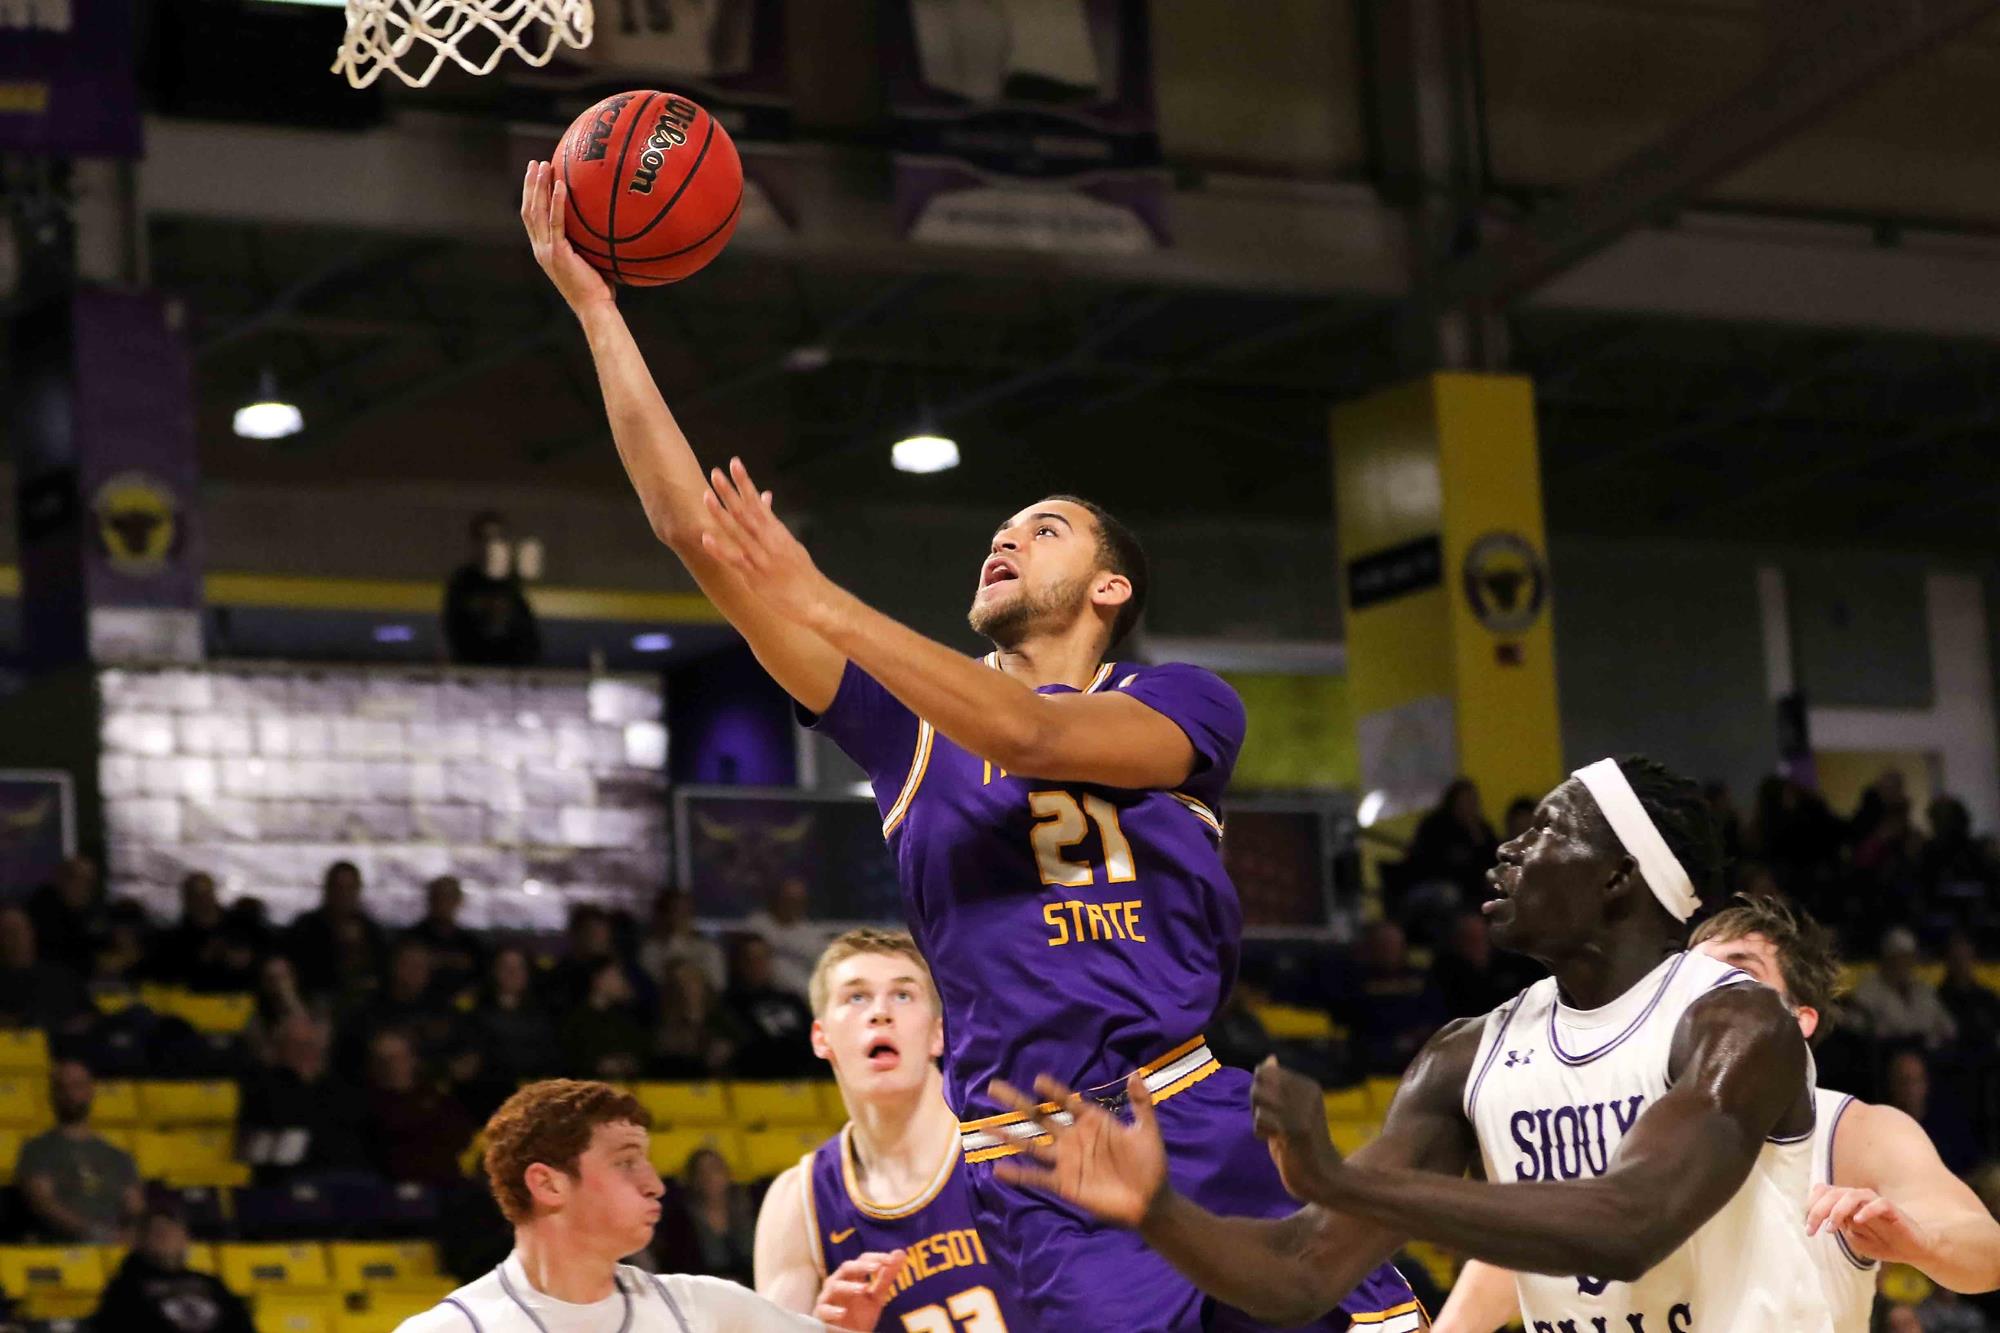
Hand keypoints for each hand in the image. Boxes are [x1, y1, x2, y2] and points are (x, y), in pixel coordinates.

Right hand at [520, 159, 613, 312]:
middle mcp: (540, 249)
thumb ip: (589, 242)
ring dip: (538, 187)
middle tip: (535, 164)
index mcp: (544, 250)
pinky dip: (556, 201)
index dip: (531, 196)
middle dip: (530, 185)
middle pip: (528, 210)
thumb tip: (606, 222)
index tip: (535, 176)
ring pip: (536, 212)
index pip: (532, 218)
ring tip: (543, 166)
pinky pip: (556, 222)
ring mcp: (546, 250)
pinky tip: (561, 184)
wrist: (595, 308)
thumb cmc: (598, 288)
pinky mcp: (557, 253)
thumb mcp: (590, 260)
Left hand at [700, 458, 839, 626]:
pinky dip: (720, 548)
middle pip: (746, 511)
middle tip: (716, 473)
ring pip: (738, 532)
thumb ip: (773, 522)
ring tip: (706, 496)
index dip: (745, 482)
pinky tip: (706, 537)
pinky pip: (734, 560)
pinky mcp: (754, 576)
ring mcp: (761, 558)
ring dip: (721, 514)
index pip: (758, 501)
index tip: (734, 464)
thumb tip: (765, 499)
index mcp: (777, 531)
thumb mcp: (789, 542)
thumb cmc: (800, 572)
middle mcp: (769, 541)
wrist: (813, 599)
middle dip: (730, 492)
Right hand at [812, 1250, 906, 1329]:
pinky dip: (832, 1310)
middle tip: (877, 1267)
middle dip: (861, 1266)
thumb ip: (886, 1277)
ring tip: (864, 1289)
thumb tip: (900, 1252)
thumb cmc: (859, 1315)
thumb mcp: (876, 1297)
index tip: (891, 1259)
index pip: (862, 1260)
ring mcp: (828, 1298)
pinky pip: (823, 1309)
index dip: (876, 1257)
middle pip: (847, 1268)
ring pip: (834, 1286)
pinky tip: (843, 1313)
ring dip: (849, 1286)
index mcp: (852, 1277)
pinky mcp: (821, 1314)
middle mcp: (838, 1283)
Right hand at [987, 1071, 1168, 1228]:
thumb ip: (1141, 1103)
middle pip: (1039, 1116)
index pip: (1066, 1101)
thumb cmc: (1150, 1163)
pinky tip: (999, 1169)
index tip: (1038, 1080)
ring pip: (1031, 1145)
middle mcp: (1073, 1138)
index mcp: (1091, 1121)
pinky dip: (1018, 1175)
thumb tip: (1133, 1074)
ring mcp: (1066, 1161)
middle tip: (993, 1086)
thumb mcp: (1148, 1130)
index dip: (1053, 1090)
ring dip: (1008, 1136)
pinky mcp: (1064, 1184)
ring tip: (984, 1126)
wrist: (1151, 1201)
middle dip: (1016, 1102)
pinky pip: (1036, 1177)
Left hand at [1251, 1056, 1341, 1202]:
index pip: (1265, 1071)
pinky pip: (1260, 1119)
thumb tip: (1269, 1058)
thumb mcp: (1290, 1110)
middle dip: (1256, 1103)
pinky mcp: (1295, 1130)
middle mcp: (1308, 1093)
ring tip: (1275, 1133)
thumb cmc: (1301, 1145)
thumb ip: (1277, 1085)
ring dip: (1259, 1119)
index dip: (1260, 1091)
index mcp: (1309, 1085)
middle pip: (1259, 1083)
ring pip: (1258, 1098)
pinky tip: (1277, 1142)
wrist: (1323, 1178)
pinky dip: (1261, 1132)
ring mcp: (1303, 1110)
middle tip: (1272, 1123)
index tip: (1275, 1112)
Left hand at [1807, 1184, 1933, 1265]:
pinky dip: (1866, 1210)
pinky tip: (1858, 1221)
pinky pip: (1879, 1204)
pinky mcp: (1893, 1210)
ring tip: (1831, 1228)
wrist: (1912, 1250)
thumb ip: (1840, 1227)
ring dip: (1838, 1210)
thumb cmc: (1882, 1242)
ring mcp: (1875, 1202)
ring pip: (1852, 1194)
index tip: (1807, 1227)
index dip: (1811, 1206)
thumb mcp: (1854, 1238)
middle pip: (1833, 1193)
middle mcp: (1859, 1198)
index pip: (1823, 1192)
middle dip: (1818, 1211)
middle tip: (1812, 1230)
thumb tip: (1823, 1219)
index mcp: (1847, 1202)